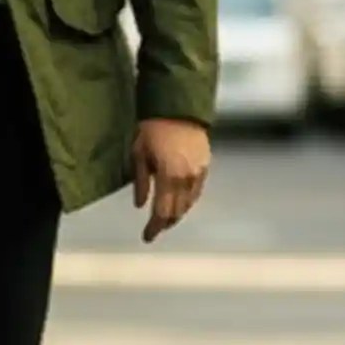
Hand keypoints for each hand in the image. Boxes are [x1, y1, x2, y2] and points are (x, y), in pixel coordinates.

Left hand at [133, 119, 210, 242]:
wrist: (178, 107)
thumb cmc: (152, 128)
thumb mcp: (139, 155)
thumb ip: (141, 183)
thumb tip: (140, 205)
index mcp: (169, 177)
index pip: (162, 212)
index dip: (154, 227)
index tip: (147, 237)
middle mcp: (187, 178)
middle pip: (178, 211)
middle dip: (165, 223)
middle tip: (154, 229)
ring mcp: (199, 172)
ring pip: (189, 203)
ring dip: (177, 214)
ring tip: (166, 219)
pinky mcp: (205, 165)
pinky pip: (197, 191)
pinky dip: (188, 201)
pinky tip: (180, 203)